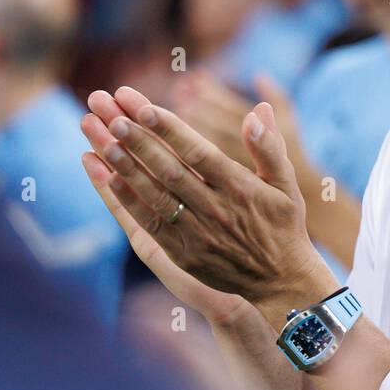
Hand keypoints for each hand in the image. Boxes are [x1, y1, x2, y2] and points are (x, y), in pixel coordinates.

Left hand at [80, 85, 334, 320]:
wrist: (280, 282)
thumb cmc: (284, 226)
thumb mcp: (288, 185)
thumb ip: (270, 147)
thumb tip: (258, 111)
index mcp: (240, 188)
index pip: (198, 152)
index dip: (169, 129)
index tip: (143, 106)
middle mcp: (216, 210)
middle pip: (169, 169)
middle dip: (137, 140)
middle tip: (110, 113)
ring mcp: (197, 233)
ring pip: (154, 195)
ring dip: (125, 167)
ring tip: (101, 139)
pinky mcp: (183, 253)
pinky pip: (149, 223)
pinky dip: (128, 200)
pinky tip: (108, 177)